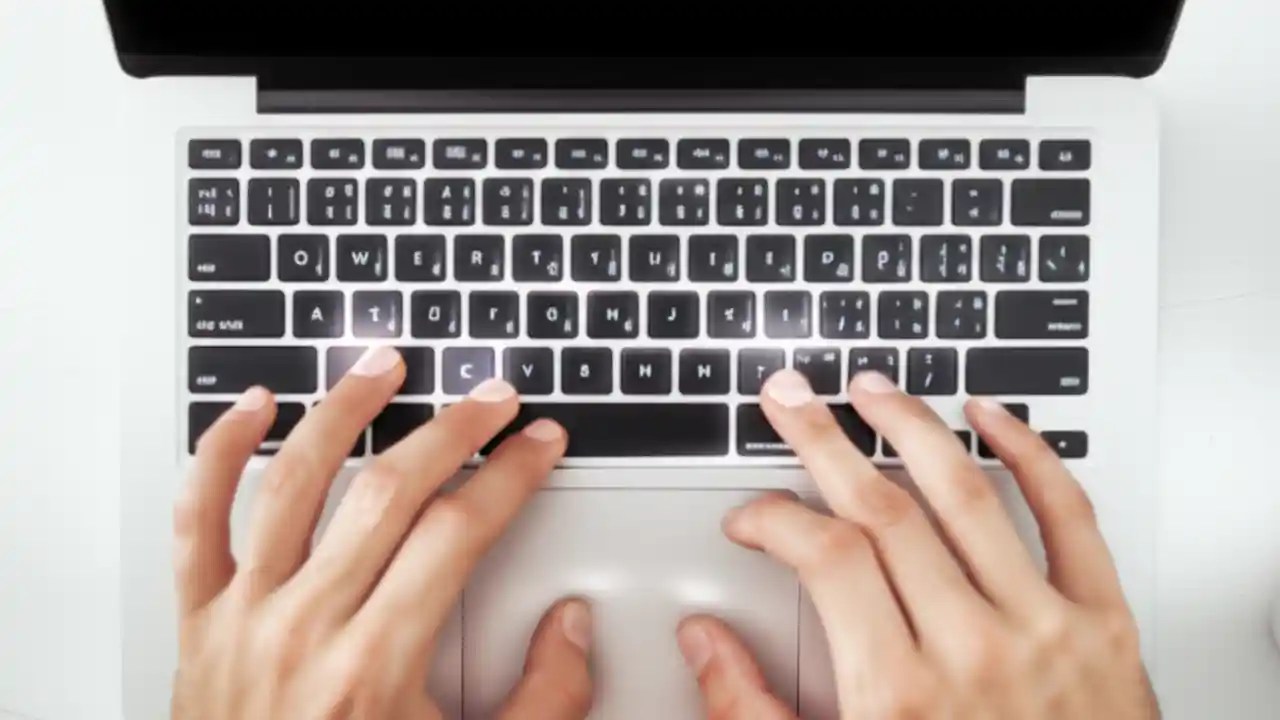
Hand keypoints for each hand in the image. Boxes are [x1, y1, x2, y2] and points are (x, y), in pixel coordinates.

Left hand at [171, 347, 592, 719]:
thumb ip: (543, 702)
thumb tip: (570, 627)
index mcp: (375, 667)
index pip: (459, 532)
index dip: (511, 475)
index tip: (538, 445)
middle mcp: (305, 629)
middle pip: (388, 492)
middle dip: (454, 431)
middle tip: (491, 401)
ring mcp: (244, 617)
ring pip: (293, 481)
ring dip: (345, 411)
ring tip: (384, 367)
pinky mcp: (199, 620)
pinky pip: (198, 520)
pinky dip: (218, 453)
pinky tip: (253, 409)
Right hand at [677, 369, 1158, 718]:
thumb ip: (753, 713)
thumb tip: (704, 642)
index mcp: (898, 695)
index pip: (824, 559)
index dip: (774, 517)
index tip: (752, 515)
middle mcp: (971, 652)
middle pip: (882, 510)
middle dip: (823, 440)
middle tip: (791, 398)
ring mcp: (1044, 631)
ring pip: (965, 495)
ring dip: (911, 428)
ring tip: (873, 390)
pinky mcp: (1105, 626)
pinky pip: (1070, 517)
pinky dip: (1032, 454)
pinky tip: (993, 417)